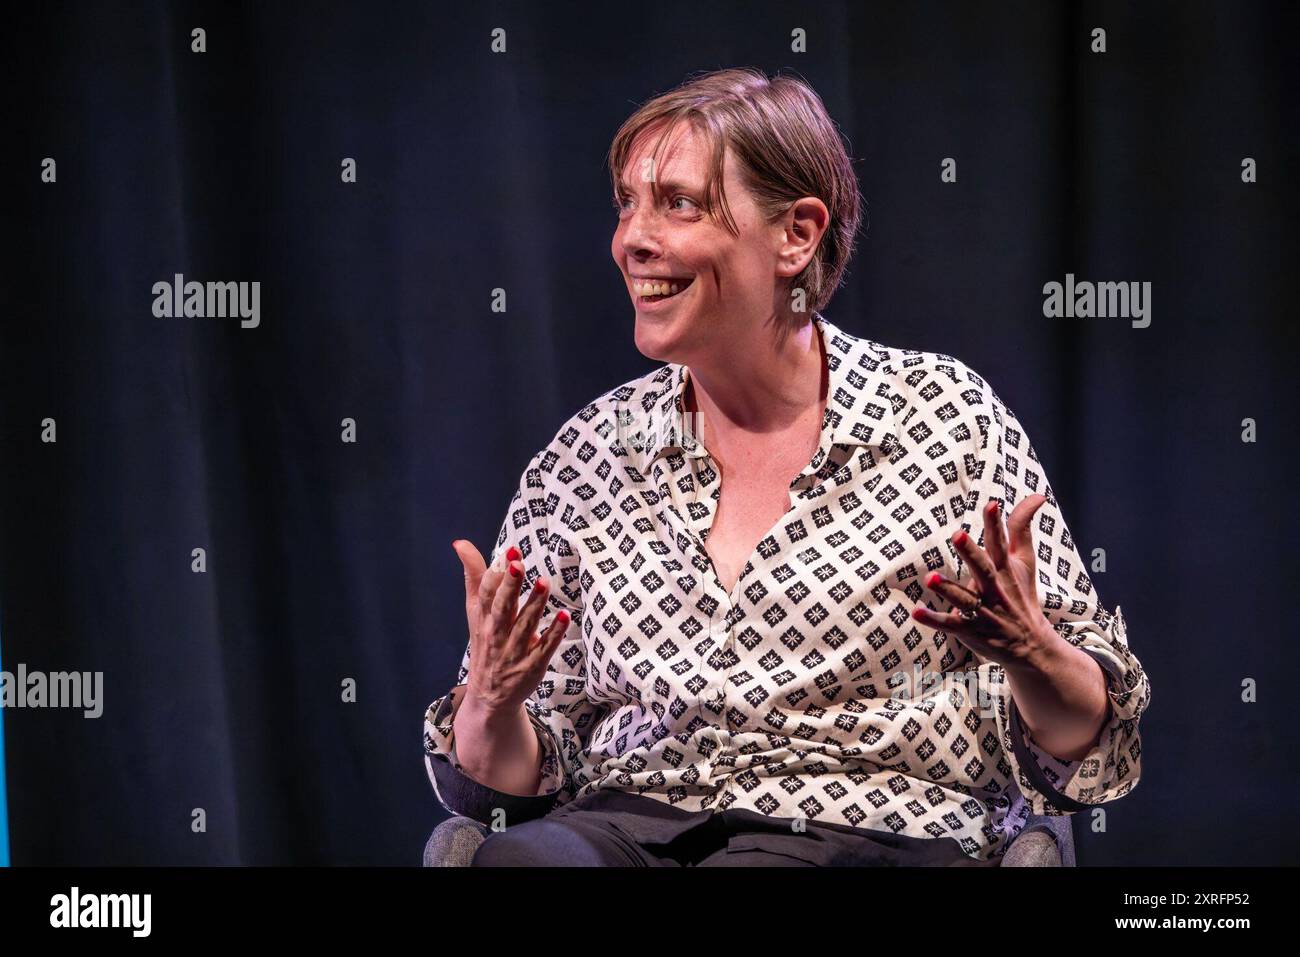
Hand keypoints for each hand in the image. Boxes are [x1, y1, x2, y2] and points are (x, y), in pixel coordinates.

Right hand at [452, 540, 570, 715]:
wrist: (489, 696)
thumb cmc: (485, 641)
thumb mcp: (475, 611)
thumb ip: (475, 576)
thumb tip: (460, 543)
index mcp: (483, 618)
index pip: (486, 594)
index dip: (497, 574)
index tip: (509, 554)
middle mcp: (496, 634)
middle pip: (502, 608)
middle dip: (509, 586)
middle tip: (518, 565)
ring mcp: (514, 651)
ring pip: (525, 626)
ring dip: (534, 604)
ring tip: (543, 583)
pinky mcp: (532, 666)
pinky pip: (544, 648)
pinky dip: (554, 634)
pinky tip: (564, 616)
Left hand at [911, 495, 1059, 671]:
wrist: (1031, 645)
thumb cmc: (1021, 593)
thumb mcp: (1025, 560)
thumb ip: (1022, 527)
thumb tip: (1038, 494)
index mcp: (1005, 568)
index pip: (1001, 543)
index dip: (996, 524)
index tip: (992, 504)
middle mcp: (995, 588)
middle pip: (983, 568)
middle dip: (971, 552)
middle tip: (958, 534)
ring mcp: (984, 611)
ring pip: (965, 599)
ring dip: (948, 589)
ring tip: (929, 578)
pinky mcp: (972, 631)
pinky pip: (951, 625)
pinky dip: (933, 620)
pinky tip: (915, 612)